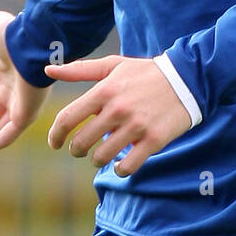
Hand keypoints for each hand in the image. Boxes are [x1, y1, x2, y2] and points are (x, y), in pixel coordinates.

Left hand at [45, 54, 192, 176]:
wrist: (188, 79)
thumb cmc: (145, 73)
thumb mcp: (113, 66)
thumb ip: (79, 70)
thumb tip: (47, 71)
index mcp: (104, 90)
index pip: (66, 118)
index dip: (55, 135)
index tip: (55, 143)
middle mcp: (117, 109)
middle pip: (81, 142)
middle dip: (77, 150)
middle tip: (81, 149)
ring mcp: (136, 126)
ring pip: (102, 157)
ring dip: (97, 159)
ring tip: (102, 154)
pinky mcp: (154, 140)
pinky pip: (127, 166)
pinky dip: (120, 169)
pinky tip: (121, 163)